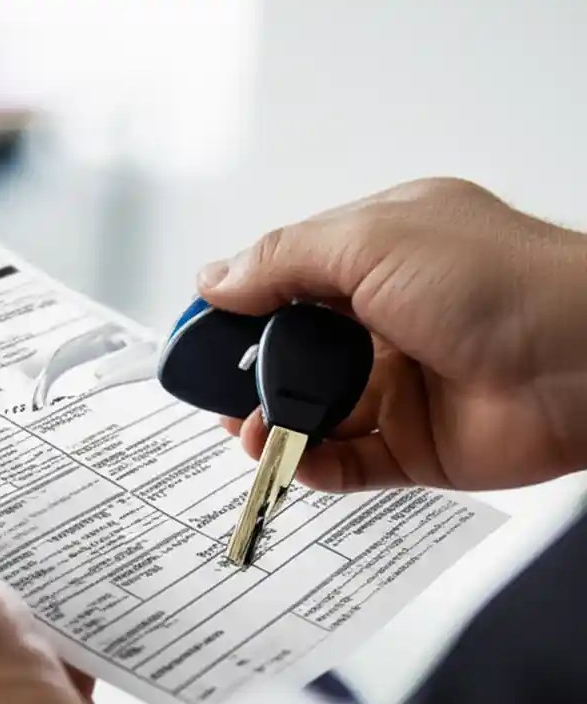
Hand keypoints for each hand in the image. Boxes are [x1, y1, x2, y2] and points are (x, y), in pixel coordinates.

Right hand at [199, 177, 586, 491]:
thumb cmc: (506, 281)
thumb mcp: (372, 239)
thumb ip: (283, 260)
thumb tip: (218, 277)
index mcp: (377, 254)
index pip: (285, 279)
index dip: (236, 304)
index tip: (197, 329)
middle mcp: (386, 318)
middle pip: (291, 351)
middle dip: (247, 372)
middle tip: (217, 391)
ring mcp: (402, 383)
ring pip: (312, 410)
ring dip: (272, 421)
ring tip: (250, 430)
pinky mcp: (418, 444)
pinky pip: (347, 461)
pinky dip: (310, 464)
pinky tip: (288, 457)